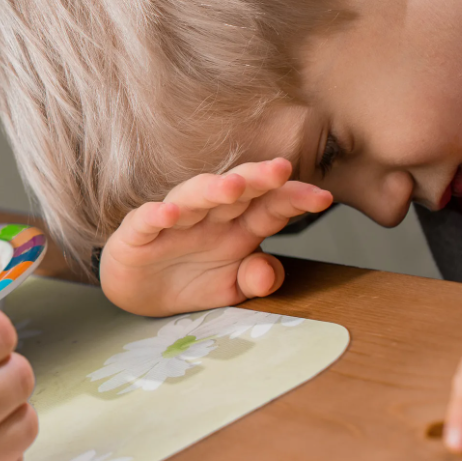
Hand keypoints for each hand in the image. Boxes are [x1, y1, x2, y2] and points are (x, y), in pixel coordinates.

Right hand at [99, 158, 332, 315]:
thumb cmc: (193, 279)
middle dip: (259, 178)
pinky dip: (156, 215)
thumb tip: (268, 271)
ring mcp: (175, 221)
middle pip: (237, 191)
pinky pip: (147, 221)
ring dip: (212, 189)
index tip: (323, 197)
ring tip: (232, 187)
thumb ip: (258, 279)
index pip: (272, 206)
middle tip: (282, 169)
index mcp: (240, 226)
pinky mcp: (138, 233)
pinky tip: (169, 214)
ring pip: (194, 197)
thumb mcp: (233, 288)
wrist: (141, 292)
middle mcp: (210, 216)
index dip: (295, 198)